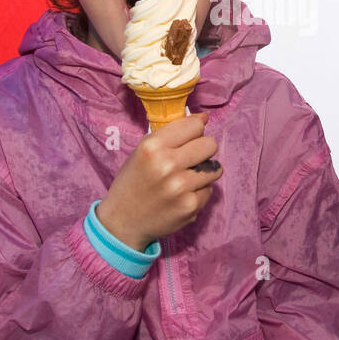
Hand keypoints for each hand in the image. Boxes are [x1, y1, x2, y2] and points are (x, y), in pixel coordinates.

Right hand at [97, 113, 222, 251]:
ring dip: (205, 171)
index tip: (189, 138)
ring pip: (215, 168)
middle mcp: (167, 165)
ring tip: (187, 177)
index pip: (195, 126)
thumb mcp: (142, 151)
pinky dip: (199, 191)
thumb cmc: (133, 182)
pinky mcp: (190, 206)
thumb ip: (171, 134)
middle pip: (210, 145)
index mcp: (153, 146)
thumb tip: (204, 118)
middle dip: (203, 150)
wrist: (122, 221)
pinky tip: (182, 195)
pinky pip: (209, 190)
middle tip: (190, 159)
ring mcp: (180, 187)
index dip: (194, 131)